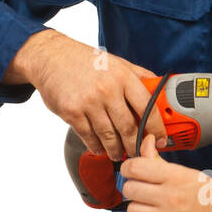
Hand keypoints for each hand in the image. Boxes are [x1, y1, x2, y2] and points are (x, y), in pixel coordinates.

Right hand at [3, 29, 166, 158]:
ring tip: (118, 154)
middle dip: (135, 145)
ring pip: (109, 136)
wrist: (51, 57)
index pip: (147, 108)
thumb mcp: (116, 62)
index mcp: (123, 77)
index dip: (157, 128)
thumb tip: (159, 88)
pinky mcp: (72, 112)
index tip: (160, 140)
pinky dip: (96, 147)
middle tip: (138, 153)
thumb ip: (138, 75)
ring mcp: (89, 102)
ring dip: (116, 150)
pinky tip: (100, 149)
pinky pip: (88, 137)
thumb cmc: (85, 61)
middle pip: (129, 128)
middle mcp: (107, 90)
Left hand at [120, 135, 211, 211]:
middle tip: (146, 192)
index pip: (134, 167)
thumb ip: (160, 162)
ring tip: (155, 209)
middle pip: (129, 189)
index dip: (129, 169)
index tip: (133, 172)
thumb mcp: (188, 174)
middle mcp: (171, 197)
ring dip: (140, 210)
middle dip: (135, 190)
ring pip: (132, 211)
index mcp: (176, 177)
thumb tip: (145, 143)